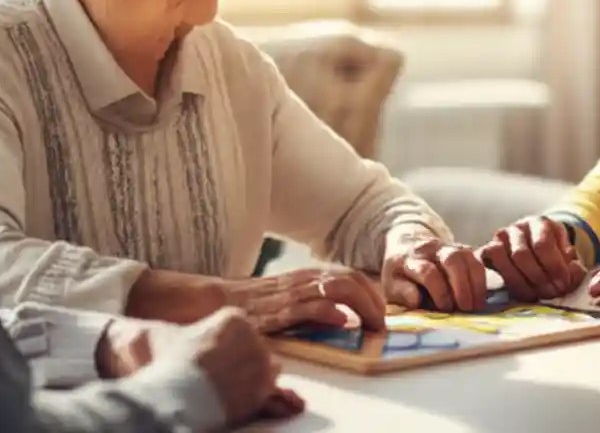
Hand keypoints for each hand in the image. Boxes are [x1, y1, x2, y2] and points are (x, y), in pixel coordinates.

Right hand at [95, 313, 305, 421]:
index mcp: (233, 318)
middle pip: (253, 345)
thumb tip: (138, 324)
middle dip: (241, 357)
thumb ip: (166, 331)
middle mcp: (254, 336)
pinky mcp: (265, 388)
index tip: (210, 356)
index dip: (224, 343)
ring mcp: (262, 362)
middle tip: (219, 374)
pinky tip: (237, 399)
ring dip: (253, 374)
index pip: (238, 327)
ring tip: (230, 387)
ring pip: (265, 366)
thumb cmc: (168, 364)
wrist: (178, 399)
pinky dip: (255, 394)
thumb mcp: (160, 337)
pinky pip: (268, 389)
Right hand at [225, 268, 387, 332]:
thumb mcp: (288, 296)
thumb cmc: (253, 303)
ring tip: (373, 325)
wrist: (216, 300)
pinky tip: (342, 322)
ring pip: (338, 288)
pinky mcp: (279, 311)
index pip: (350, 275)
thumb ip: (314, 300)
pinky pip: (309, 306)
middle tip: (383, 323)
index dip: (372, 292)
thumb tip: (346, 314)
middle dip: (373, 300)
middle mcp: (304, 280)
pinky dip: (329, 312)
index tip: (383, 312)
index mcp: (308, 276)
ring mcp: (292, 294)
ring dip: (362, 305)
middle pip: (350, 279)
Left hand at [382, 234, 488, 311]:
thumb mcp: (391, 286)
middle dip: (461, 285)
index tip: (445, 309)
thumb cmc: (400, 276)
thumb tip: (416, 300)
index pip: (428, 271)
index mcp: (409, 259)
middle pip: (452, 259)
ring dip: (475, 283)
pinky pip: (477, 259)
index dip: (439, 291)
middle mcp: (431, 248)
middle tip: (465, 308)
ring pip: (468, 257)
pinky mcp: (463, 249)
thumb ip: (402, 293)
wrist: (406, 248)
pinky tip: (480, 297)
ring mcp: (449, 246)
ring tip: (476, 306)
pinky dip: (481, 279)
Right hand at [479, 217, 585, 300]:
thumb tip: (572, 273)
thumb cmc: (556, 256)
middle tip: (551, 293)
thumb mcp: (569, 258)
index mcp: (541, 223)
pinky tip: (522, 291)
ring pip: (500, 256)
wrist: (538, 251)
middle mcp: (518, 227)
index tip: (563, 283)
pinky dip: (504, 279)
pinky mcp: (488, 249)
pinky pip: (486, 261)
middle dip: (538, 278)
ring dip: (520, 282)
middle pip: (521, 254)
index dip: (553, 267)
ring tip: (537, 294)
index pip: (542, 244)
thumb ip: (574, 267)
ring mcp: (501, 237)